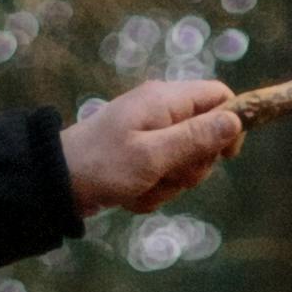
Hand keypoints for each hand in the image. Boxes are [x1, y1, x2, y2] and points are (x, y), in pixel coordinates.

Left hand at [61, 73, 242, 213]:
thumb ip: (195, 138)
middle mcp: (162, 112)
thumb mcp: (152, 155)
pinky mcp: (143, 155)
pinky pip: (166, 175)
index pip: (220, 97)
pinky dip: (153, 190)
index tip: (225, 156)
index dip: (231, 125)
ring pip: (187, 163)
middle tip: (166, 173)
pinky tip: (131, 193)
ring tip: (142, 186)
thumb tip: (235, 121)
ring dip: (170, 183)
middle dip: (193, 166)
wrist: (57, 182)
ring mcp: (152, 134)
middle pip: (208, 137)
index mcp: (166, 100)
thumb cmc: (103, 165)